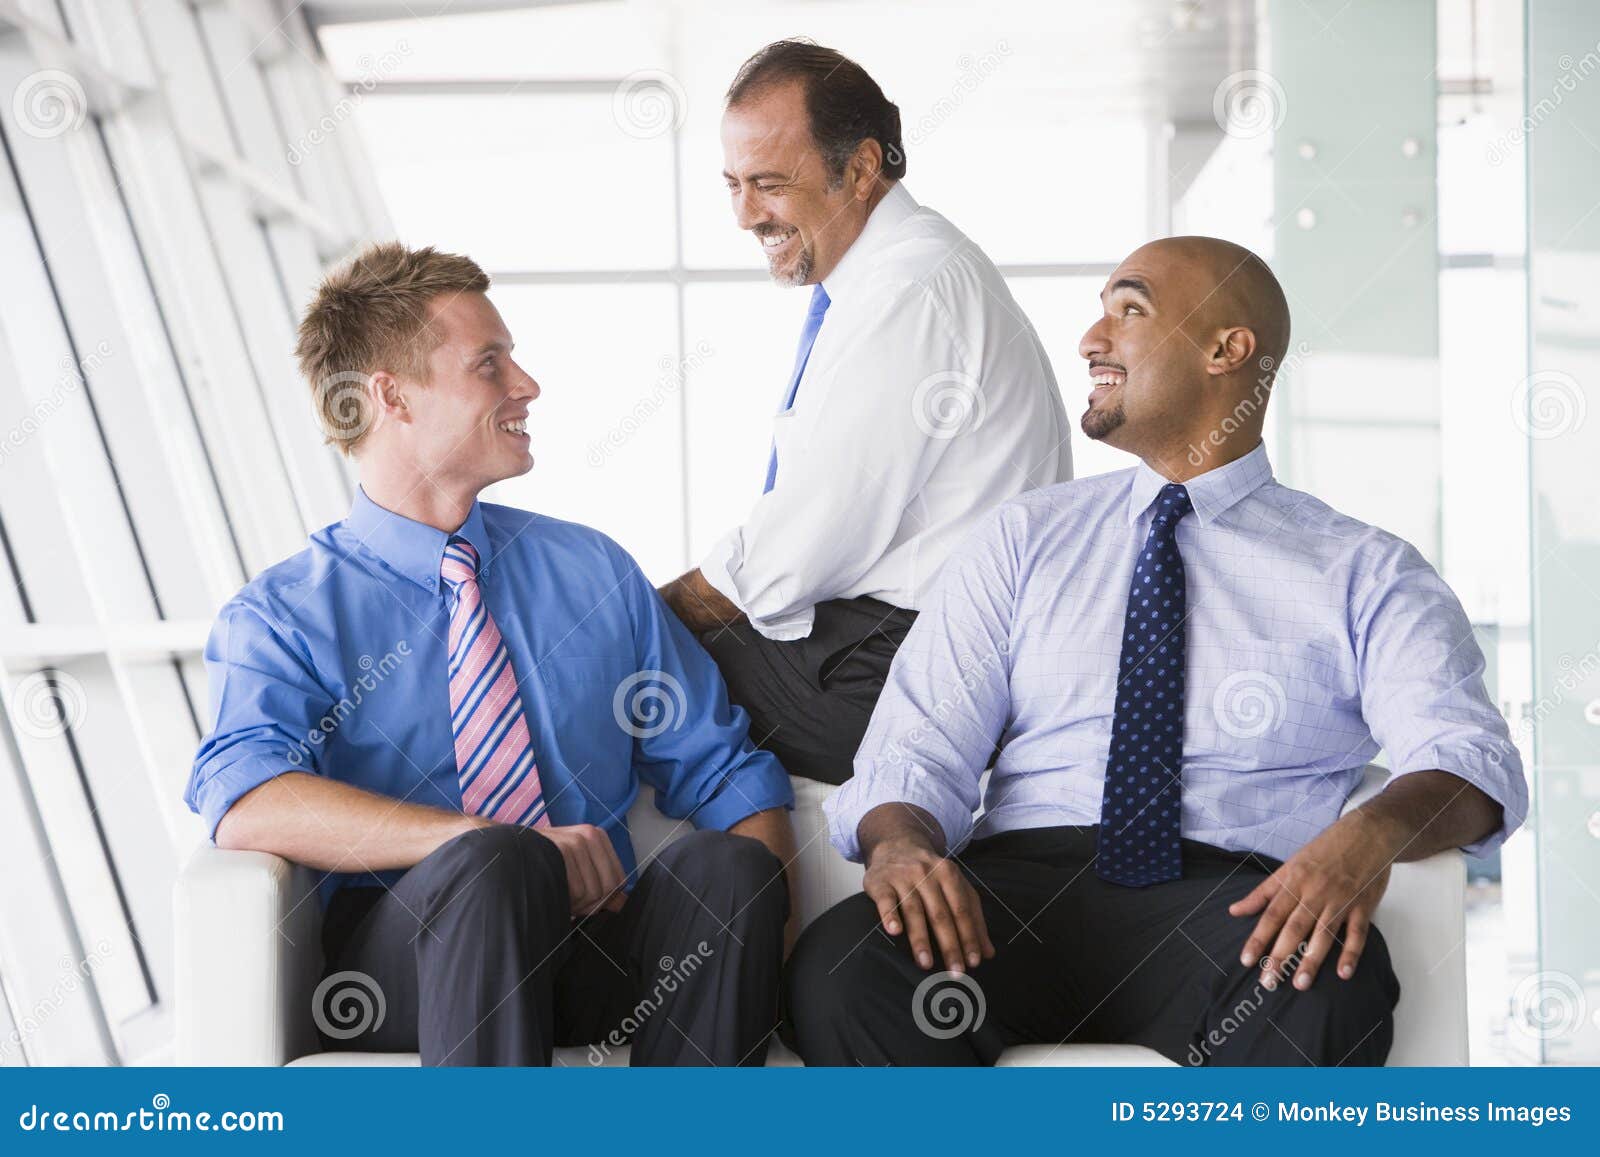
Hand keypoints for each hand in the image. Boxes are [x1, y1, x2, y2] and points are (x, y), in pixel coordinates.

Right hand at [542, 824, 627, 916]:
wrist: (509, 848)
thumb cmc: (544, 859)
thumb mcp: (576, 867)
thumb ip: (601, 883)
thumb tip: (622, 903)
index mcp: (598, 837)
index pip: (619, 881)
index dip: (604, 898)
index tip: (586, 900)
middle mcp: (590, 835)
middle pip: (608, 888)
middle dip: (590, 904)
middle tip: (571, 900)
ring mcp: (576, 842)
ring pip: (592, 892)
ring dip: (576, 904)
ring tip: (560, 894)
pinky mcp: (560, 851)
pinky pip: (577, 891)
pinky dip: (566, 900)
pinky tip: (553, 891)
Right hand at [863, 837, 994, 973]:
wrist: (895, 843)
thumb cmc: (929, 873)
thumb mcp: (955, 886)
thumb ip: (973, 917)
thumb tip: (988, 954)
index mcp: (949, 874)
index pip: (962, 910)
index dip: (969, 936)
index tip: (974, 962)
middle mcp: (927, 873)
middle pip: (940, 913)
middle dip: (950, 945)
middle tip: (956, 972)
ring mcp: (902, 877)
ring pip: (914, 910)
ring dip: (921, 939)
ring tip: (926, 964)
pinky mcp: (880, 882)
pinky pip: (886, 901)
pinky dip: (890, 916)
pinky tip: (894, 932)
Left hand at [1229, 811, 1397, 991]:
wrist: (1367, 833)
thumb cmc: (1325, 848)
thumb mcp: (1289, 865)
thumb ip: (1263, 892)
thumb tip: (1234, 911)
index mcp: (1294, 881)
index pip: (1270, 914)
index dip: (1257, 938)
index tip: (1246, 960)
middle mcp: (1314, 893)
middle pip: (1294, 928)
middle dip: (1280, 956)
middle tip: (1268, 982)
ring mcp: (1340, 900)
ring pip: (1323, 934)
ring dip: (1311, 960)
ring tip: (1300, 984)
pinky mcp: (1363, 906)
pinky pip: (1357, 934)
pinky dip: (1351, 953)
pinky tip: (1343, 973)